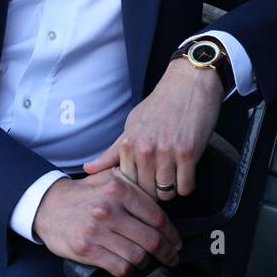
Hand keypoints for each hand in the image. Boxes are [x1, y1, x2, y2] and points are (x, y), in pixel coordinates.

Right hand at [31, 169, 181, 276]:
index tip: (175, 241)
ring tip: (147, 260)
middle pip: (151, 239)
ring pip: (137, 256)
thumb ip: (133, 183)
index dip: (171, 233)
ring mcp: (97, 231)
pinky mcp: (87, 249)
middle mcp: (108, 209)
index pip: (156, 216)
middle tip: (170, 256)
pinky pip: (119, 266)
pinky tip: (128, 264)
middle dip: (166, 252)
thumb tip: (160, 198)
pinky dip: (128, 269)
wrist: (47, 206)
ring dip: (146, 262)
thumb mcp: (107, 177)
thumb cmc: (82, 194)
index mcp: (118, 189)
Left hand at [82, 57, 221, 201]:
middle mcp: (144, 150)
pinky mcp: (188, 154)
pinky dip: (186, 185)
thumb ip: (112, 152)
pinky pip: (185, 187)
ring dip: (171, 190)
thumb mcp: (131, 126)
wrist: (189, 84)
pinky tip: (185, 172)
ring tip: (173, 175)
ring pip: (166, 193)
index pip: (127, 184)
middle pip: (146, 192)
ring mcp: (166, 152)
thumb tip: (88, 169)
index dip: (136, 187)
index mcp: (128, 144)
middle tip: (161, 180)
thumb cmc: (160, 105)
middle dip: (153, 191)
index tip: (144, 180)